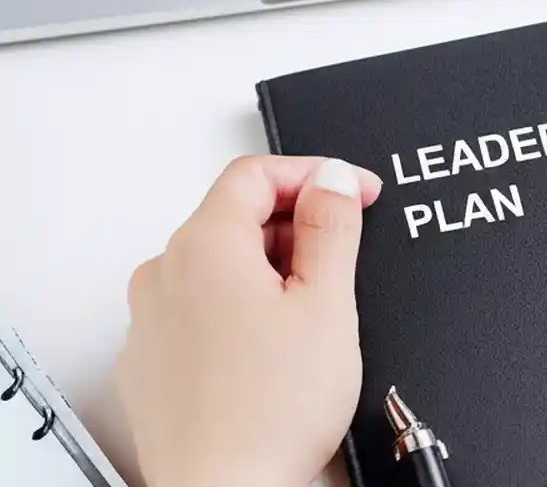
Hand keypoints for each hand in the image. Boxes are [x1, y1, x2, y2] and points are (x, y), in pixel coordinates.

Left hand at [115, 157, 381, 486]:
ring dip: (270, 270)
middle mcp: (163, 273)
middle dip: (296, 226)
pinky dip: (240, 310)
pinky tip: (275, 352)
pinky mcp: (150, 361)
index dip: (317, 174)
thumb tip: (332, 181)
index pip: (256, 174)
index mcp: (204, 245)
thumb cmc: (271, 412)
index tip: (356, 191)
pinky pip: (199, 309)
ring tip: (312, 319)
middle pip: (235, 217)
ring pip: (218, 265)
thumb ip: (332, 226)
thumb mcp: (328, 302)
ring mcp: (149, 320)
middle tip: (344, 262)